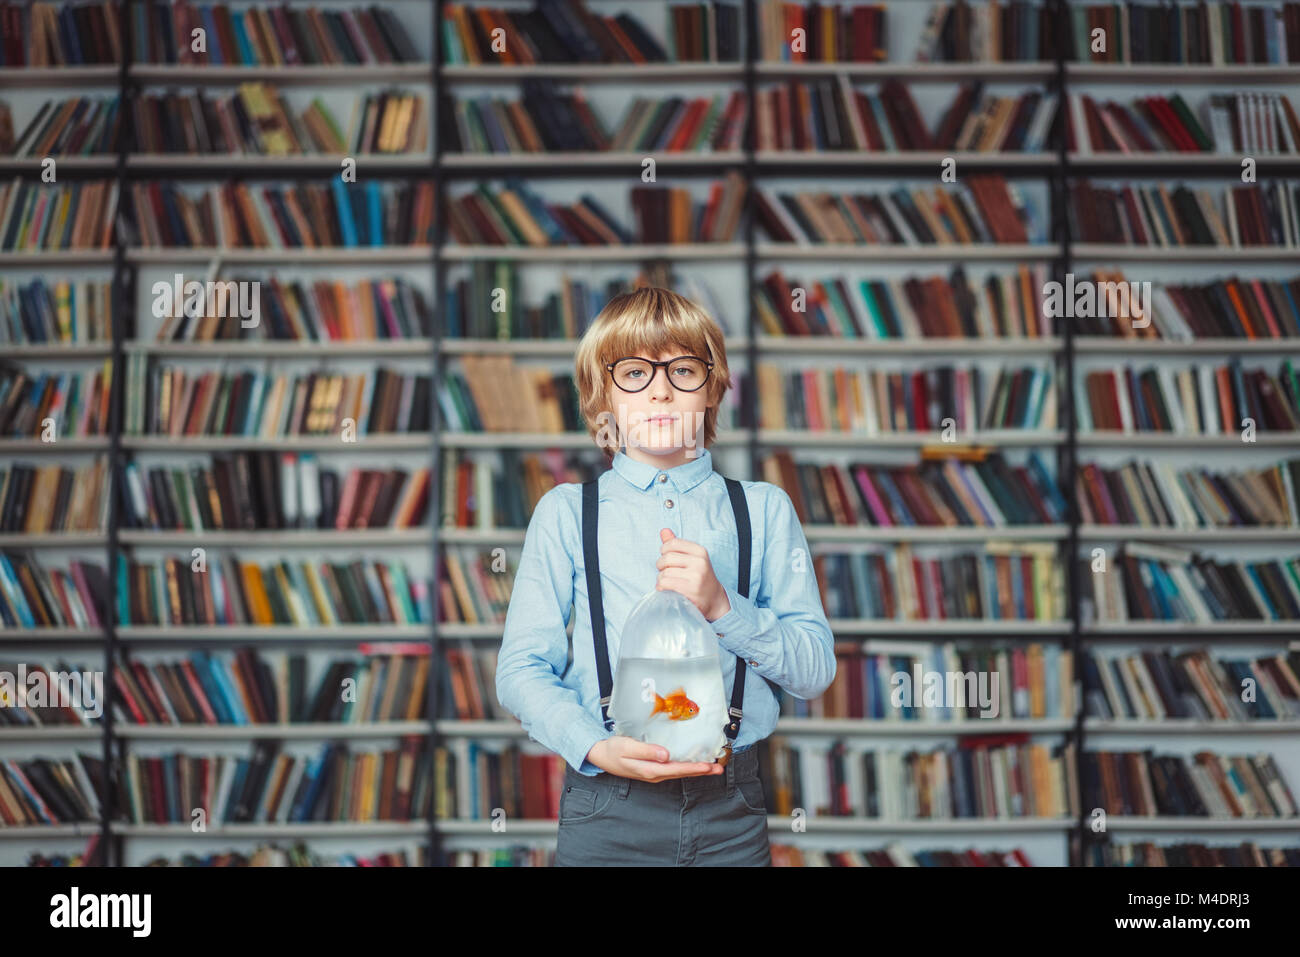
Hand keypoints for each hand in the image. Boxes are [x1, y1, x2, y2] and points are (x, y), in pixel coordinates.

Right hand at [586, 736, 723, 781]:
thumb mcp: (628, 747)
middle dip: (701, 771)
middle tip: (719, 769)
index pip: (677, 769)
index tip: (708, 766)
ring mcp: (655, 773)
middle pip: (682, 773)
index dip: (694, 768)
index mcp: (650, 769)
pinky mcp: (654, 769)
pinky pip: (674, 770)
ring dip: (696, 770)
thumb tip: (665, 755)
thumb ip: (647, 751)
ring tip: (712, 768)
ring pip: (679, 772)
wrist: (601, 756)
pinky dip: (686, 767)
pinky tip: (693, 764)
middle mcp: (655, 774)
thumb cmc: (614, 749)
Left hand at [654, 528, 730, 620]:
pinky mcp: (690, 589)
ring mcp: (696, 576)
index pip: (672, 543)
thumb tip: (663, 531)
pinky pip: (665, 584)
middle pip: (666, 558)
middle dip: (661, 567)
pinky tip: (665, 589)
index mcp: (700, 551)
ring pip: (664, 573)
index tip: (668, 560)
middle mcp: (700, 562)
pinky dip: (661, 587)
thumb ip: (677, 545)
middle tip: (666, 573)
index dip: (664, 551)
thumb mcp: (692, 558)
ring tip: (668, 583)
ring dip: (661, 579)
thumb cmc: (699, 577)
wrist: (713, 599)